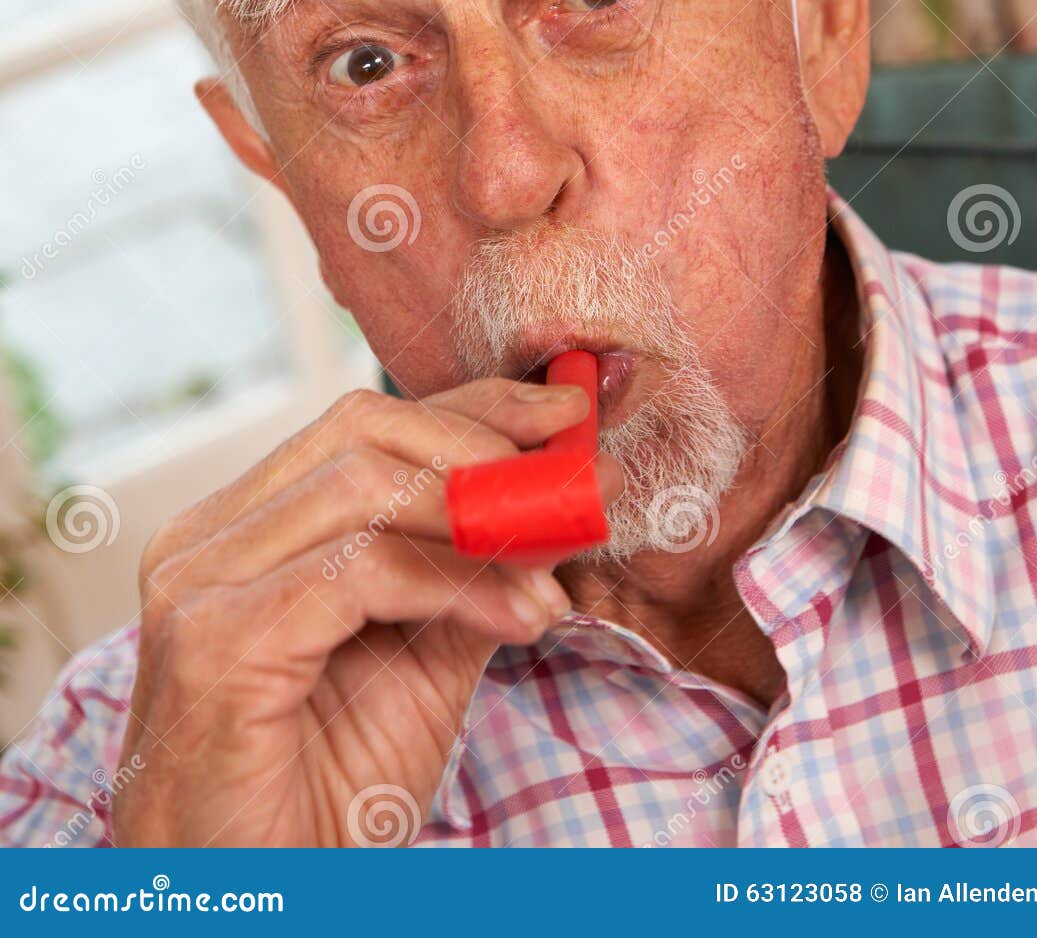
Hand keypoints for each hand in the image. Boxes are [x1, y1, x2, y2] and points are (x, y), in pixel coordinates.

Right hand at [112, 379, 619, 845]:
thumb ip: (472, 572)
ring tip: (557, 572)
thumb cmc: (321, 792)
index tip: (565, 416)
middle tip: (575, 490)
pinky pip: (361, 573)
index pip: (366, 426)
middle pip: (363, 435)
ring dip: (485, 522)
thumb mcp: (422, 661)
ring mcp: (199, 585)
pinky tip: (524, 618)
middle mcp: (206, 539)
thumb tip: (560, 501)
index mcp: (241, 527)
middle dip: (486, 451)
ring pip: (366, 492)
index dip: (474, 410)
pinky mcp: (216, 642)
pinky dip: (458, 583)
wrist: (248, 905)